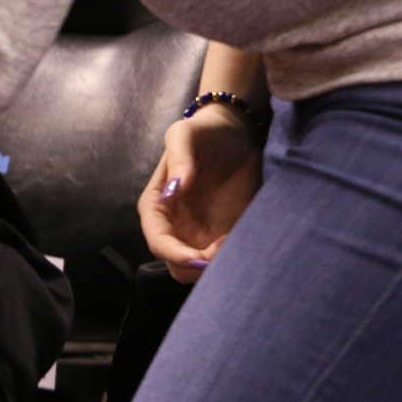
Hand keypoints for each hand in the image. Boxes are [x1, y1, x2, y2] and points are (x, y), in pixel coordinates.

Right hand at [137, 106, 262, 282]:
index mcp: (157, 206)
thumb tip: (173, 191)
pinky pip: (223, 262)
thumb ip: (179, 159)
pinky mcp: (223, 237)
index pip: (158, 242)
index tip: (200, 257)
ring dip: (217, 265)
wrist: (237, 133)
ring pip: (199, 270)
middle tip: (225, 245)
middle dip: (199, 265)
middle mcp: (174, 226)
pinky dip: (233, 259)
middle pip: (177, 266)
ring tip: (235, 239)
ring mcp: (199, 234)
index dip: (175, 255)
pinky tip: (244, 237)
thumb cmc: (205, 132)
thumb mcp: (185, 135)